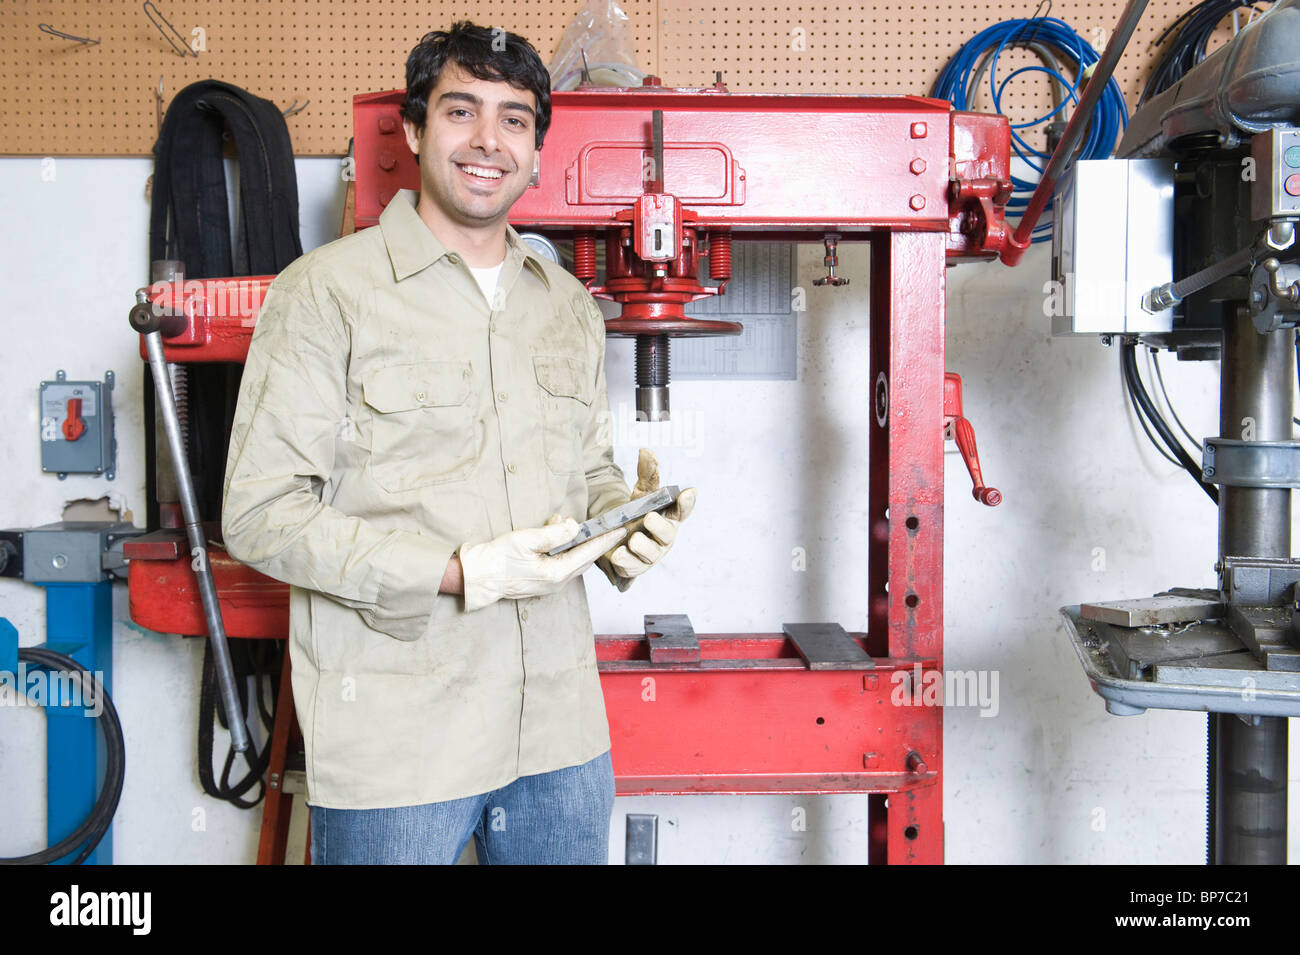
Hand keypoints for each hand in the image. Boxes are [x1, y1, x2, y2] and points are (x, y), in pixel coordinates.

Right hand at [459, 515, 627, 611]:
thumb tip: (574, 526)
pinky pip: (562, 562)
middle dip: (594, 539)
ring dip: (575, 541)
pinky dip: (564, 547)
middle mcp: (558, 581)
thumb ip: (553, 534)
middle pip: (585, 558)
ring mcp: (551, 583)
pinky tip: (553, 533)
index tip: (621, 528)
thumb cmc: (497, 559)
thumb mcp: (525, 540)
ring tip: (563, 523)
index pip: (590, 553)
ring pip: (574, 559)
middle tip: (604, 523)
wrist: (477, 578)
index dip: (606, 539)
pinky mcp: (543, 580)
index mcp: (556, 573)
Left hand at [597, 449, 695, 591]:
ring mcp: (650, 555)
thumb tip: (645, 451)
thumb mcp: (640, 493)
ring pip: (650, 554)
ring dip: (642, 546)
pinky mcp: (634, 568)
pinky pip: (631, 566)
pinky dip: (624, 560)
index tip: (689, 492)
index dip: (687, 503)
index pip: (683, 510)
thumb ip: (646, 474)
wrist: (614, 536)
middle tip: (648, 518)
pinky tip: (617, 555)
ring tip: (632, 540)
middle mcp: (664, 537)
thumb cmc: (636, 513)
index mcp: (669, 517)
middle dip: (659, 527)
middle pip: (668, 534)